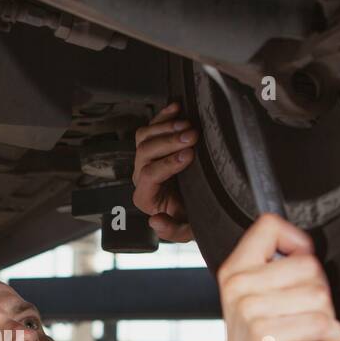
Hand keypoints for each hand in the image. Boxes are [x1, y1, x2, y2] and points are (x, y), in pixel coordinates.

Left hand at [132, 101, 197, 242]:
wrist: (198, 206)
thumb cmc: (192, 218)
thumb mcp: (186, 231)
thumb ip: (171, 231)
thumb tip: (155, 220)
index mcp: (145, 198)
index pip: (149, 175)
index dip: (167, 164)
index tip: (189, 155)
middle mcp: (141, 177)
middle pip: (145, 152)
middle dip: (169, 142)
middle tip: (193, 135)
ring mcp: (146, 160)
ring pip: (145, 137)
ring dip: (166, 127)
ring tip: (189, 125)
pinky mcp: (154, 147)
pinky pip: (151, 127)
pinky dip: (163, 116)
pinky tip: (177, 109)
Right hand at [216, 214, 339, 340]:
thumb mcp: (256, 302)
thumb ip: (275, 270)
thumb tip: (309, 251)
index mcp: (234, 272)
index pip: (269, 226)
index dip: (296, 242)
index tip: (298, 265)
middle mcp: (238, 287)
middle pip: (308, 264)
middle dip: (319, 292)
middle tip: (303, 315)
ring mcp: (249, 311)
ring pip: (319, 295)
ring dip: (326, 318)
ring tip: (308, 333)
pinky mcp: (267, 336)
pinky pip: (322, 322)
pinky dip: (331, 338)